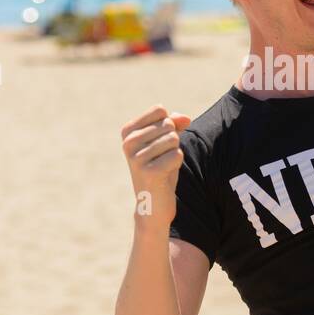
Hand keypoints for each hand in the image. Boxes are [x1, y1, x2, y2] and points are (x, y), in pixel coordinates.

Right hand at [120, 105, 191, 225]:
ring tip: (162, 166)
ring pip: (173, 139)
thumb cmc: (161, 168)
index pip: (160, 110)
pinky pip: (177, 154)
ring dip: (174, 153)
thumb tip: (185, 118)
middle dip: (172, 141)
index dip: (168, 126)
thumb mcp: (166, 142)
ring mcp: (136, 157)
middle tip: (161, 158)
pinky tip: (164, 174)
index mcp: (127, 131)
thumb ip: (174, 124)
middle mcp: (128, 143)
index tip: (158, 144)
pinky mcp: (149, 171)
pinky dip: (176, 164)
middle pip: (168, 125)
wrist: (153, 203)